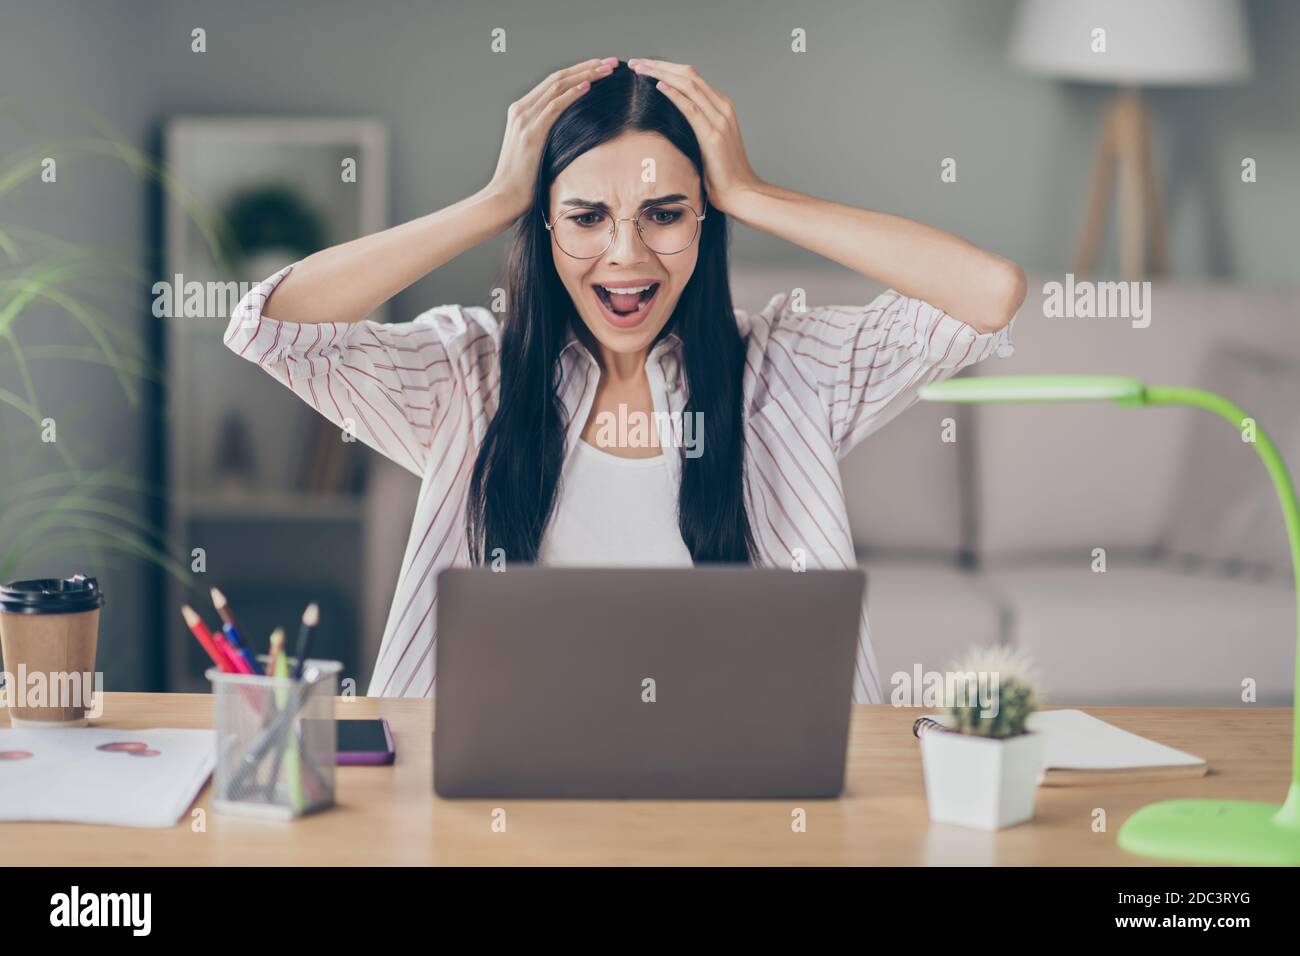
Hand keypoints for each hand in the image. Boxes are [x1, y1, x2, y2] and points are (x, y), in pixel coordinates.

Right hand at [487, 57, 617, 218]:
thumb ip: (546, 135)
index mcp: (521, 112)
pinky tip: (588, 87)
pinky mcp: (531, 132)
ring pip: (558, 86)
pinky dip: (572, 94)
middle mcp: (521, 110)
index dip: (578, 72)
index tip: (600, 67)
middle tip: (610, 62)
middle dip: (587, 67)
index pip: (553, 83)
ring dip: (585, 75)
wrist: (504, 196)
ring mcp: (524, 119)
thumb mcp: (534, 151)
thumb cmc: (521, 181)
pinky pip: (554, 106)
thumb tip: (569, 133)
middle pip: (558, 78)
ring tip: (607, 69)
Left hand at [627, 58, 761, 215]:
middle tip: (637, 62)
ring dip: (661, 73)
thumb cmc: (723, 175)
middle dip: (660, 65)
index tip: (645, 66)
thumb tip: (671, 124)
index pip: (691, 78)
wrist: (741, 192)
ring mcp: (720, 119)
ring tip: (641, 68)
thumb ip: (696, 128)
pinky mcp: (713, 134)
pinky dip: (674, 93)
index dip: (666, 68)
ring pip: (688, 84)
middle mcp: (722, 107)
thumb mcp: (708, 145)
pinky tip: (658, 85)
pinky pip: (691, 107)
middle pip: (688, 74)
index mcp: (721, 107)